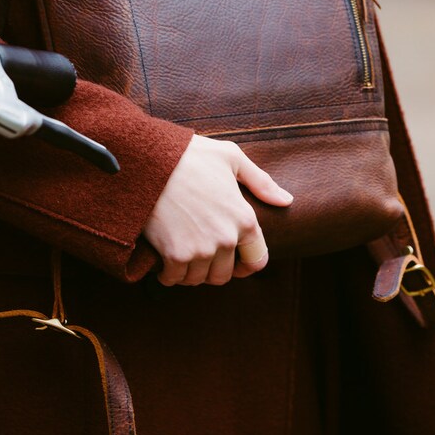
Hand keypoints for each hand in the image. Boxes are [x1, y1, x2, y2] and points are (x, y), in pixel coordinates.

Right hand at [143, 134, 292, 287]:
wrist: (148, 161)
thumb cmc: (189, 155)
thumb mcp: (230, 157)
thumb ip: (261, 182)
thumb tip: (286, 201)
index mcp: (244, 218)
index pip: (257, 261)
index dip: (246, 264)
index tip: (232, 261)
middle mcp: (226, 239)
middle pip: (223, 275)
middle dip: (212, 267)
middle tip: (198, 250)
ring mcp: (201, 249)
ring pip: (198, 279)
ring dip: (189, 270)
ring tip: (180, 249)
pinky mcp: (175, 255)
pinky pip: (174, 279)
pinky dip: (168, 273)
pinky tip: (164, 255)